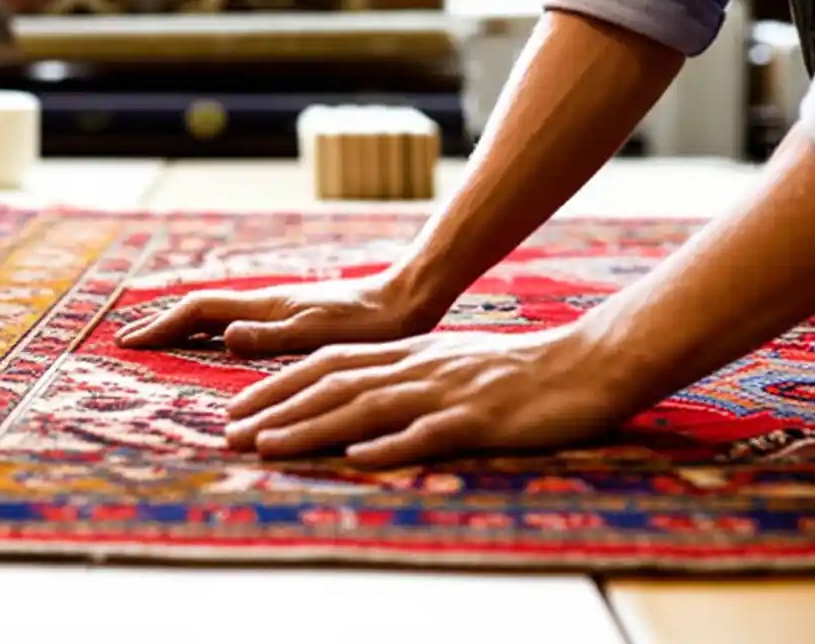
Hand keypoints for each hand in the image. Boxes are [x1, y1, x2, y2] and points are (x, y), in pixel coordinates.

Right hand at [114, 274, 436, 357]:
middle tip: (127, 340)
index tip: (129, 344)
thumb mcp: (321, 334)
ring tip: (160, 340)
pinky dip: (212, 333)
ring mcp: (278, 309)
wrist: (407, 301)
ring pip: (217, 316)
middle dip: (161, 323)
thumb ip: (272, 336)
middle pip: (200, 309)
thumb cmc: (370, 324)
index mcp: (265, 306)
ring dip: (183, 327)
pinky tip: (218, 346)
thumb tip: (222, 337)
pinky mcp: (295, 319)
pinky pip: (238, 325)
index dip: (161, 327)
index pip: (198, 311)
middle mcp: (265, 303)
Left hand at [222, 326, 636, 467]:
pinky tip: (360, 459)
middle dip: (277, 409)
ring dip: (313, 428)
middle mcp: (418, 368)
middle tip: (230, 434)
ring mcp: (447, 392)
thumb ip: (404, 376)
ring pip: (368, 408)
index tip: (238, 408)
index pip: (330, 366)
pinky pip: (430, 433)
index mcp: (409, 355)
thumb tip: (358, 400)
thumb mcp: (450, 363)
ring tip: (269, 446)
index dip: (279, 385)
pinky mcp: (480, 418)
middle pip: (335, 386)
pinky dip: (392, 445)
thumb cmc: (517, 370)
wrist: (584, 365)